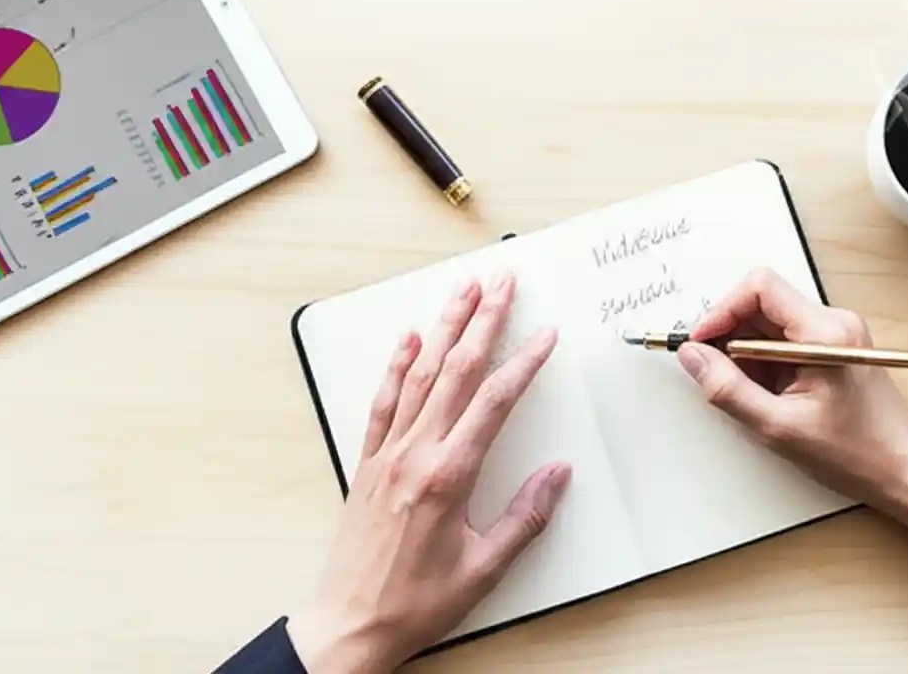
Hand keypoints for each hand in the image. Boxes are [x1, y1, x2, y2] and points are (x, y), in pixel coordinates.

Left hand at [288, 272, 570, 672]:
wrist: (350, 623)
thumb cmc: (416, 602)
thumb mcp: (485, 568)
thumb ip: (525, 517)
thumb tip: (557, 474)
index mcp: (449, 476)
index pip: (495, 402)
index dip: (524, 362)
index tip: (544, 336)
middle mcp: (416, 454)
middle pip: (456, 371)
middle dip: (482, 321)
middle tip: (500, 283)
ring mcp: (388, 453)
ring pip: (420, 375)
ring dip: (442, 329)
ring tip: (461, 292)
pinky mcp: (368, 462)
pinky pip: (384, 402)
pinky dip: (396, 367)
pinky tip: (408, 340)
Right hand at [676, 267, 907, 504]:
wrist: (904, 471)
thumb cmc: (857, 453)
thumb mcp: (777, 426)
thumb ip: (727, 388)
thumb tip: (693, 357)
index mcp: (824, 333)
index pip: (760, 287)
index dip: (721, 310)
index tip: (701, 342)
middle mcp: (833, 323)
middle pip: (761, 303)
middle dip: (729, 335)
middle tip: (714, 372)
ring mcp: (834, 335)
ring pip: (769, 324)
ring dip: (745, 353)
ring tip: (752, 394)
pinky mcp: (832, 349)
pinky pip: (783, 341)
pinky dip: (763, 364)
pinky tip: (770, 396)